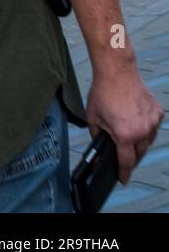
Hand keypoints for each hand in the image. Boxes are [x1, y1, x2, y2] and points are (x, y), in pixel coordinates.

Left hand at [86, 65, 163, 183]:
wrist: (117, 72)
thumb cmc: (102, 93)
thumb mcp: (92, 117)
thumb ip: (97, 136)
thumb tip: (101, 146)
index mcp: (125, 134)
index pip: (126, 161)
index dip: (124, 173)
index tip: (123, 180)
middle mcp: (142, 130)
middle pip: (139, 153)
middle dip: (131, 157)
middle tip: (123, 158)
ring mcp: (153, 121)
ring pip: (148, 140)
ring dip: (139, 142)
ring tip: (128, 136)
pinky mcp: (158, 112)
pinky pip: (153, 126)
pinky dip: (145, 128)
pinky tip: (135, 121)